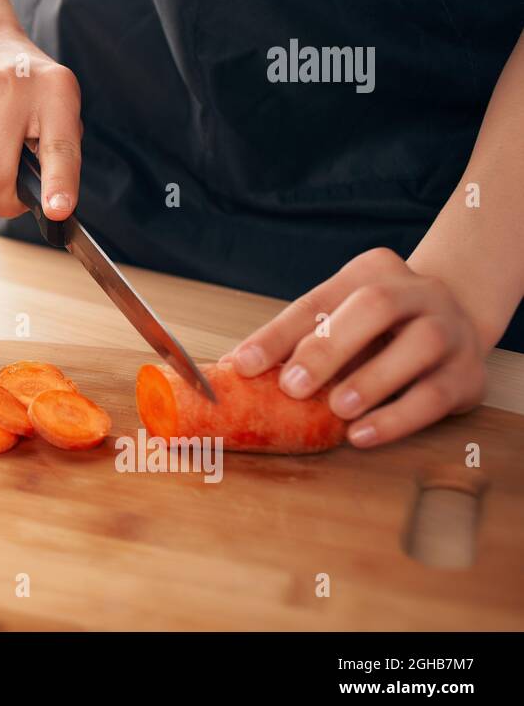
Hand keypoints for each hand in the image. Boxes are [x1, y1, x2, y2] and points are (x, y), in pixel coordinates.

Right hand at [0, 23, 81, 219]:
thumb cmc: (26, 83)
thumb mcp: (57, 101)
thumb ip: (58, 145)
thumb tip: (48, 199)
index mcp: (55, 90)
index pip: (59, 145)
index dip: (59, 183)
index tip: (58, 211)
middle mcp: (12, 89)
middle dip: (5, 201)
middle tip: (15, 202)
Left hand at [226, 248, 486, 447]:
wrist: (458, 325)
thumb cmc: (378, 329)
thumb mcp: (339, 320)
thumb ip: (295, 340)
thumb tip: (236, 368)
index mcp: (371, 272)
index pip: (317, 301)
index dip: (276, 335)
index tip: (243, 366)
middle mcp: (417, 293)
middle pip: (375, 306)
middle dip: (329, 348)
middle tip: (292, 387)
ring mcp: (450, 329)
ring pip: (418, 346)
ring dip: (372, 380)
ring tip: (336, 409)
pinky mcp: (468, 374)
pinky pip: (435, 396)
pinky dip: (396, 419)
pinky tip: (362, 434)